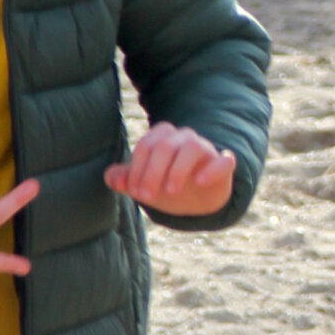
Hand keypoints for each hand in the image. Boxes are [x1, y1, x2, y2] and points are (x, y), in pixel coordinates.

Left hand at [105, 122, 236, 216]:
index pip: (146, 145)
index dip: (137, 168)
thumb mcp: (144, 184)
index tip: (135, 191)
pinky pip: (223, 160)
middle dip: (152, 172)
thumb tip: (110, 178)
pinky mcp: (223, 164)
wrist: (199, 197)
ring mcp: (206, 149)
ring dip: (178, 169)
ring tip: (171, 191)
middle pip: (165, 146)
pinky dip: (213, 169)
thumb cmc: (167, 184)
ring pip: (192, 147)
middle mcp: (183, 137)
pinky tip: (200, 182)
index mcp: (162, 137)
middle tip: (146, 196)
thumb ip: (125, 179)